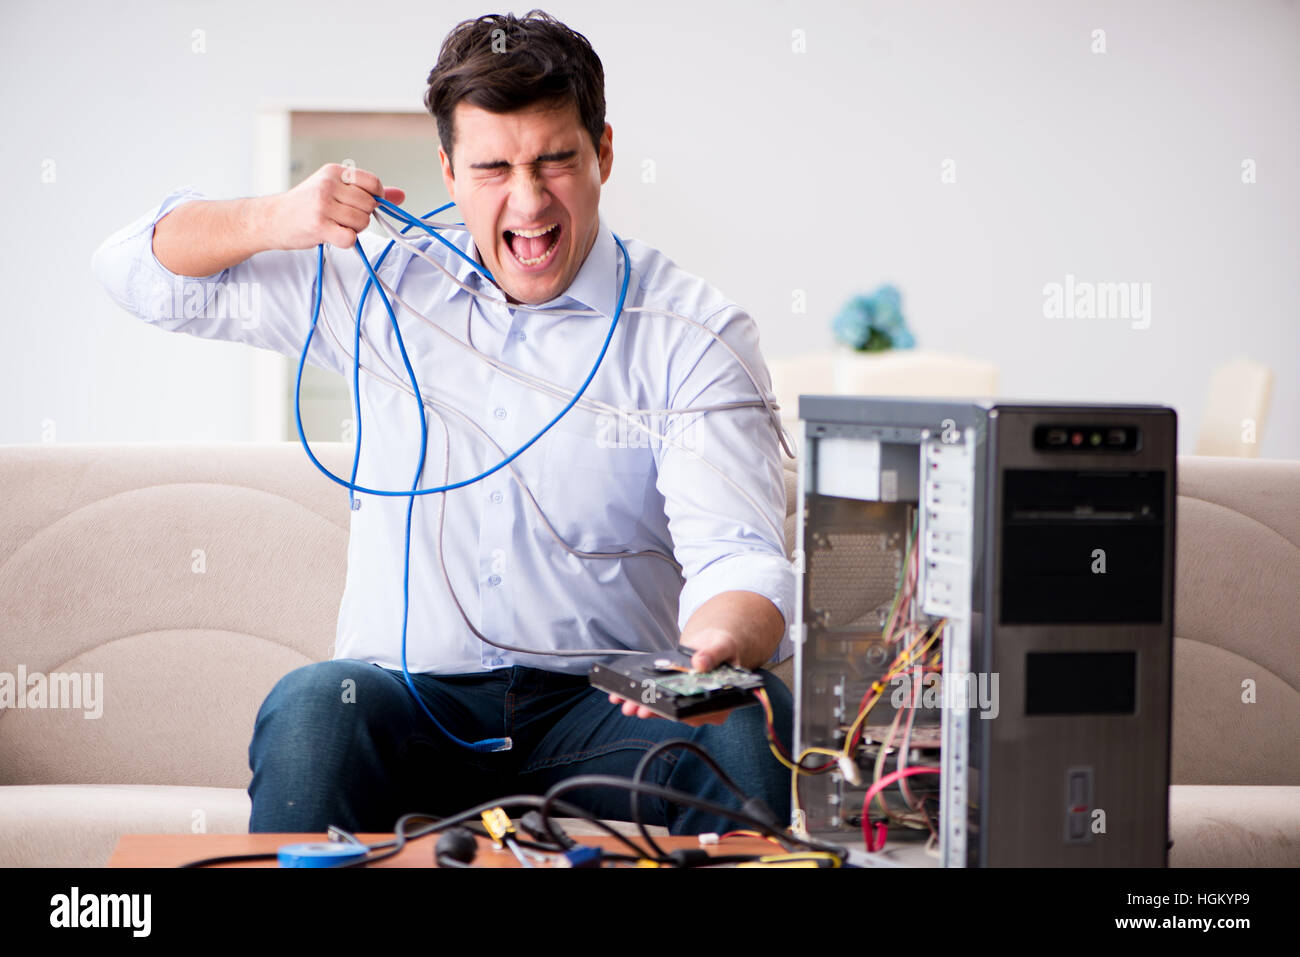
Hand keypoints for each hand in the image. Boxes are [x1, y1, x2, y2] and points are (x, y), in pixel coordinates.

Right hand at [265, 162, 404, 250]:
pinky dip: (346, 241)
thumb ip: (368, 191)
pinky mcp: (319, 226)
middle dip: (362, 216)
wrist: (272, 219)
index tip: (364, 205)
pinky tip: (332, 235)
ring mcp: (323, 205)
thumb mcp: (335, 189)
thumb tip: (401, 195)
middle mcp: (329, 185)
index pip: (373, 183)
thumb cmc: (306, 205)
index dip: (376, 198)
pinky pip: (351, 238)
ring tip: (335, 225)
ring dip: (353, 229)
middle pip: (370, 205)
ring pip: (362, 222)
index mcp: (334, 172)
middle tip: (343, 218)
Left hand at [607, 628, 742, 727]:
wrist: (709, 645)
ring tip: (627, 704)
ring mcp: (685, 705)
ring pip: (664, 710)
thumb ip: (712, 654)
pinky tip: (623, 696)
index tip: (664, 708)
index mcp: (721, 702)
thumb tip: (700, 663)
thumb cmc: (720, 648)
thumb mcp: (721, 646)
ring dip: (644, 707)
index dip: (681, 713)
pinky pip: (657, 702)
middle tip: (639, 709)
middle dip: (656, 711)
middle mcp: (702, 709)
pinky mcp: (672, 699)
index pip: (700, 712)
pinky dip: (641, 699)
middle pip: (678, 714)